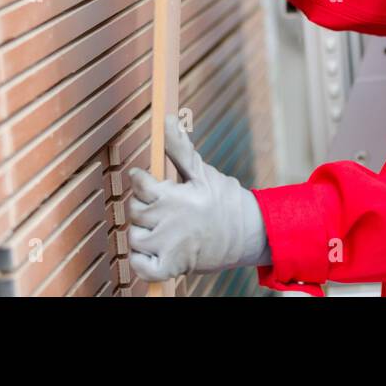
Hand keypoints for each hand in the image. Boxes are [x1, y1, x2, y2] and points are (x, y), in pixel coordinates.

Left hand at [126, 115, 271, 281]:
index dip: (141, 180)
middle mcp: (170, 223)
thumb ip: (180, 148)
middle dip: (144, 206)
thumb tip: (167, 117)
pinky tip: (156, 250)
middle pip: (134, 211)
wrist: (250, 234)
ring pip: (135, 238)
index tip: (146, 180)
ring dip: (143, 233)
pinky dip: (141, 260)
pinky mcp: (171, 268)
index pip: (139, 185)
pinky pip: (140, 266)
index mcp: (176, 197)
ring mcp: (169, 247)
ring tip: (164, 228)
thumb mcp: (204, 172)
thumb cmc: (226, 200)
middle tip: (163, 207)